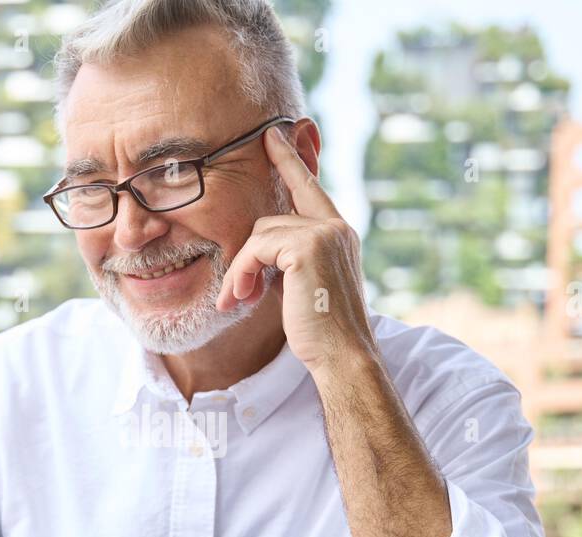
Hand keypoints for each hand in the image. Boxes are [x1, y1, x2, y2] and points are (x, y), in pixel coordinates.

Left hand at [214, 124, 374, 374]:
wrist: (342, 355)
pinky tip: (243, 297)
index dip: (290, 161)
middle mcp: (335, 227)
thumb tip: (259, 251)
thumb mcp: (307, 286)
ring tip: (238, 300)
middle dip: (247, 255)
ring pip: (259, 234)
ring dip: (242, 270)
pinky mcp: (306, 247)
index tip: (273, 136)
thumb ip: (292, 259)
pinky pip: (255, 248)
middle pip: (270, 219)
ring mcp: (323, 233)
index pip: (310, 187)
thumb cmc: (322, 331)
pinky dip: (242, 273)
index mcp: (338, 234)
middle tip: (238, 293)